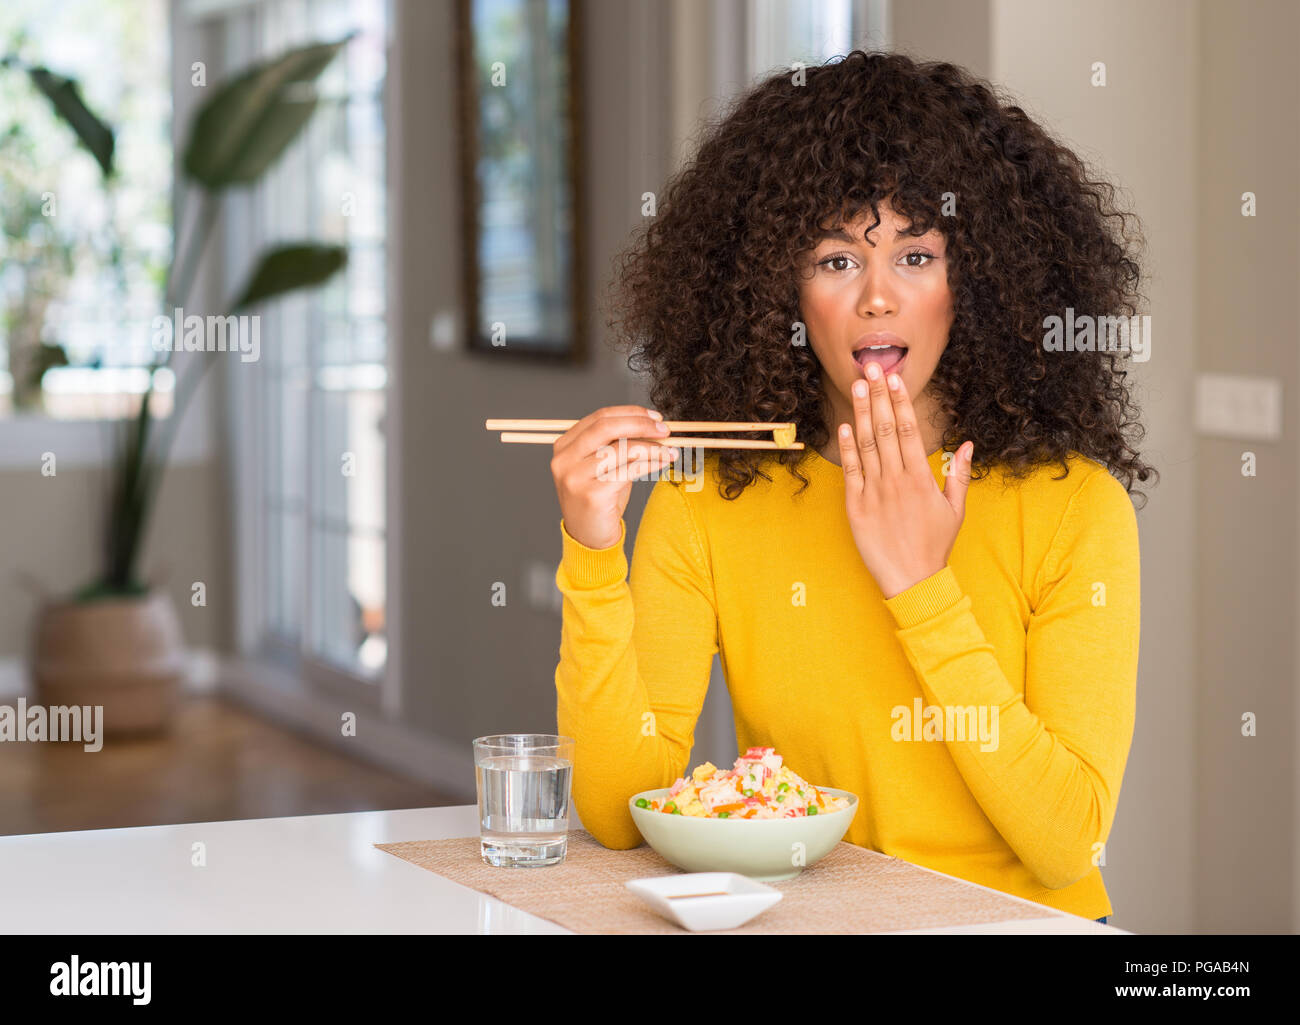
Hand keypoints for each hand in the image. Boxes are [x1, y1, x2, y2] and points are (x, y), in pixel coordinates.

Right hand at [551, 405, 680, 549]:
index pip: (599, 417)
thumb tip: (652, 425)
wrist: (588, 537)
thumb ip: (618, 443)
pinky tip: (662, 463)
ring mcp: (575, 478)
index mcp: (564, 446)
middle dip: (641, 424)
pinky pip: (629, 470)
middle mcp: (564, 460)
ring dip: (652, 447)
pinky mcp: (592, 495)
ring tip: (670, 451)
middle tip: (665, 430)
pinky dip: (650, 463)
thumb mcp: (603, 466)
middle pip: (607, 427)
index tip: (654, 417)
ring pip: (621, 449)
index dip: (630, 413)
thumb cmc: (599, 498)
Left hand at [837, 365, 972, 598]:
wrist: (912, 580)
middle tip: (871, 367)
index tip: (894, 378)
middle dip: (877, 395)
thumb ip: (958, 474)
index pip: (909, 430)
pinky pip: (849, 472)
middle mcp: (895, 480)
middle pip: (885, 429)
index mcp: (920, 478)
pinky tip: (844, 426)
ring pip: (866, 444)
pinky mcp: (855, 507)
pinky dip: (846, 448)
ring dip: (860, 413)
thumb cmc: (935, 545)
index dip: (900, 401)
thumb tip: (966, 443)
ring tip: (856, 385)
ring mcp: (873, 492)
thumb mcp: (955, 510)